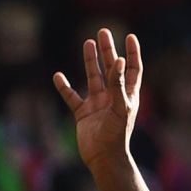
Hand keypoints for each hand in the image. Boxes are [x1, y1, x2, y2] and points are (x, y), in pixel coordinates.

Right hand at [51, 28, 143, 172]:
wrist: (104, 158)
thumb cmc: (117, 134)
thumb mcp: (120, 107)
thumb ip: (118, 83)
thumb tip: (120, 59)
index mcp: (127, 95)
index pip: (132, 69)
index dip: (132, 53)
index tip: (130, 36)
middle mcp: (113, 97)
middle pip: (112, 68)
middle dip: (108, 50)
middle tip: (103, 32)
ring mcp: (97, 104)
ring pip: (93, 77)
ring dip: (90, 61)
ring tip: (87, 43)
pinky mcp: (83, 114)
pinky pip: (72, 97)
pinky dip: (65, 87)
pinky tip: (58, 75)